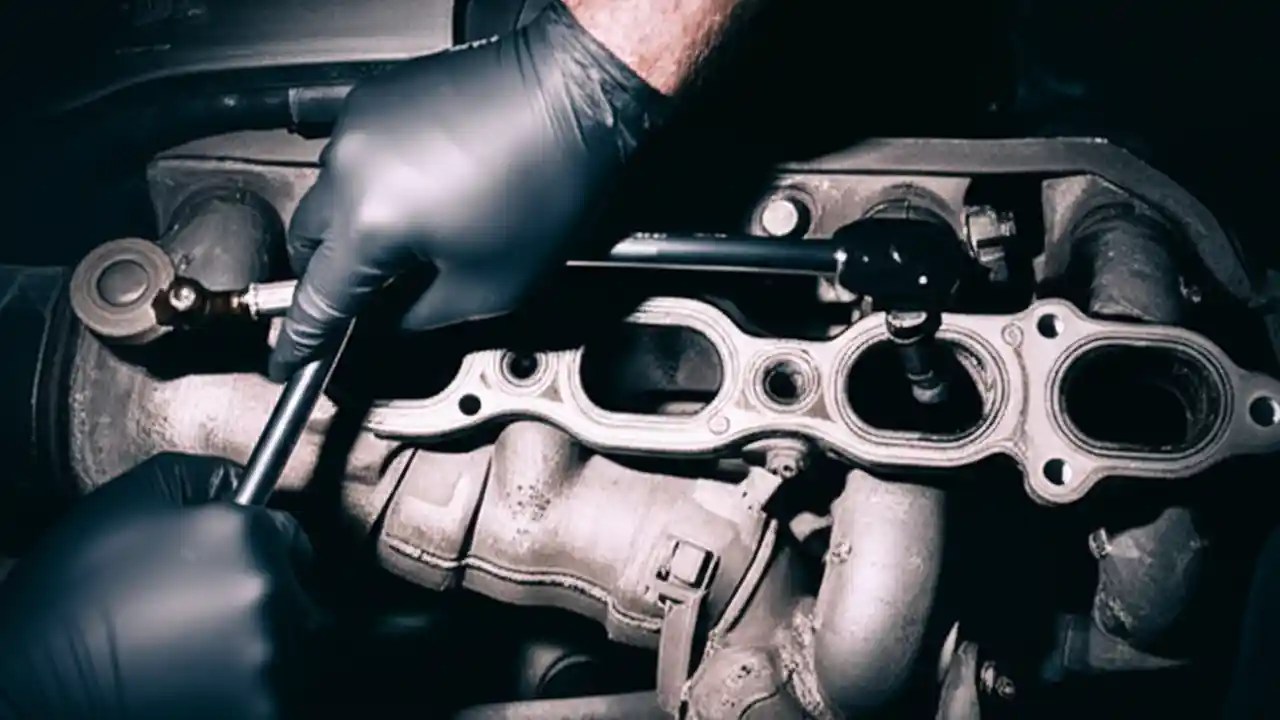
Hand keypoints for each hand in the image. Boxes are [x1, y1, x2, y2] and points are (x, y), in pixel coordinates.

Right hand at [0, 454, 316, 719]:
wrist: (35, 679)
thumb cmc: (75, 592)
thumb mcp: (131, 500)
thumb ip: (201, 477)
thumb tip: (243, 483)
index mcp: (249, 537)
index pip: (292, 537)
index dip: (265, 549)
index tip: (237, 568)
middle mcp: (271, 595)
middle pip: (301, 595)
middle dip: (272, 600)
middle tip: (214, 615)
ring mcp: (270, 658)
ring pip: (297, 648)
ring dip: (266, 647)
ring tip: (203, 651)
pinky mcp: (261, 710)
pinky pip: (279, 693)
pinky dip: (250, 689)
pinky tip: (201, 680)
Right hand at [268, 0, 665, 380]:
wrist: (571, 93)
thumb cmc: (548, 180)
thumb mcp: (490, 286)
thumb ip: (420, 316)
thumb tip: (389, 320)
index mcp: (372, 222)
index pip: (317, 299)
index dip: (301, 340)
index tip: (287, 359)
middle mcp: (350, 167)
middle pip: (307, 243)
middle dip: (332, 274)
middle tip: (375, 292)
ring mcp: (358, 125)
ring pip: (330, 196)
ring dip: (360, 223)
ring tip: (424, 229)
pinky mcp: (374, 98)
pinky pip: (355, 156)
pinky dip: (378, 182)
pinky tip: (431, 189)